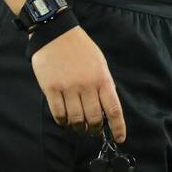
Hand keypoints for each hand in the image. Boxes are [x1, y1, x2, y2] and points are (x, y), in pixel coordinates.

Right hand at [30, 24, 126, 141]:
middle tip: (92, 131)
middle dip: (94, 130)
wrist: (56, 33)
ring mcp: (68, 87)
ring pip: (76, 120)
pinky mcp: (51, 88)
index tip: (120, 138)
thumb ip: (104, 85)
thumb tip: (107, 109)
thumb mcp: (100, 64)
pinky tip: (64, 119)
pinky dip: (63, 121)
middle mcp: (86, 85)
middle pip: (94, 119)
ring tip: (78, 126)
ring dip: (78, 127)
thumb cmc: (81, 49)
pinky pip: (58, 114)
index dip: (118, 127)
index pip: (114, 109)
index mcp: (102, 79)